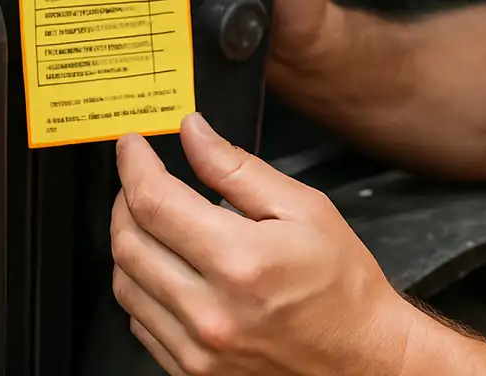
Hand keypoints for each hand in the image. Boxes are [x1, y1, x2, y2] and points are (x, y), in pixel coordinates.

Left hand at [111, 112, 419, 375]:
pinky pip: (140, 323)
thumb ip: (238, 169)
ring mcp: (197, 349)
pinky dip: (140, 287)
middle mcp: (210, 310)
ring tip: (150, 219)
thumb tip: (193, 133)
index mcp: (240, 261)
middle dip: (124, 198)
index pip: (155, 202)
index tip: (132, 146)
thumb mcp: (304, 208)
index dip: (134, 165)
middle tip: (138, 178)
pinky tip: (163, 267)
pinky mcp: (192, 372)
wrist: (360, 357)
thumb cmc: (342, 284)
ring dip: (127, 242)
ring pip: (125, 285)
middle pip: (128, 243)